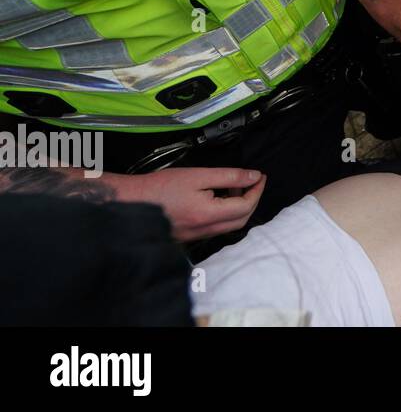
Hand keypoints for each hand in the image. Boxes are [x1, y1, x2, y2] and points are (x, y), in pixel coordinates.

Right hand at [106, 167, 266, 241]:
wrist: (130, 202)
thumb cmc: (159, 187)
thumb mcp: (198, 175)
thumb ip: (229, 176)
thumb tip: (253, 176)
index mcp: (208, 215)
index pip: (246, 206)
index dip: (257, 190)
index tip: (259, 176)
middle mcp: (204, 230)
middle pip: (241, 220)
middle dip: (252, 200)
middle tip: (251, 181)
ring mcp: (196, 236)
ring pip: (229, 226)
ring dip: (238, 207)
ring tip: (233, 186)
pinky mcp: (189, 236)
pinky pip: (215, 228)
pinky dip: (224, 213)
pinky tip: (217, 198)